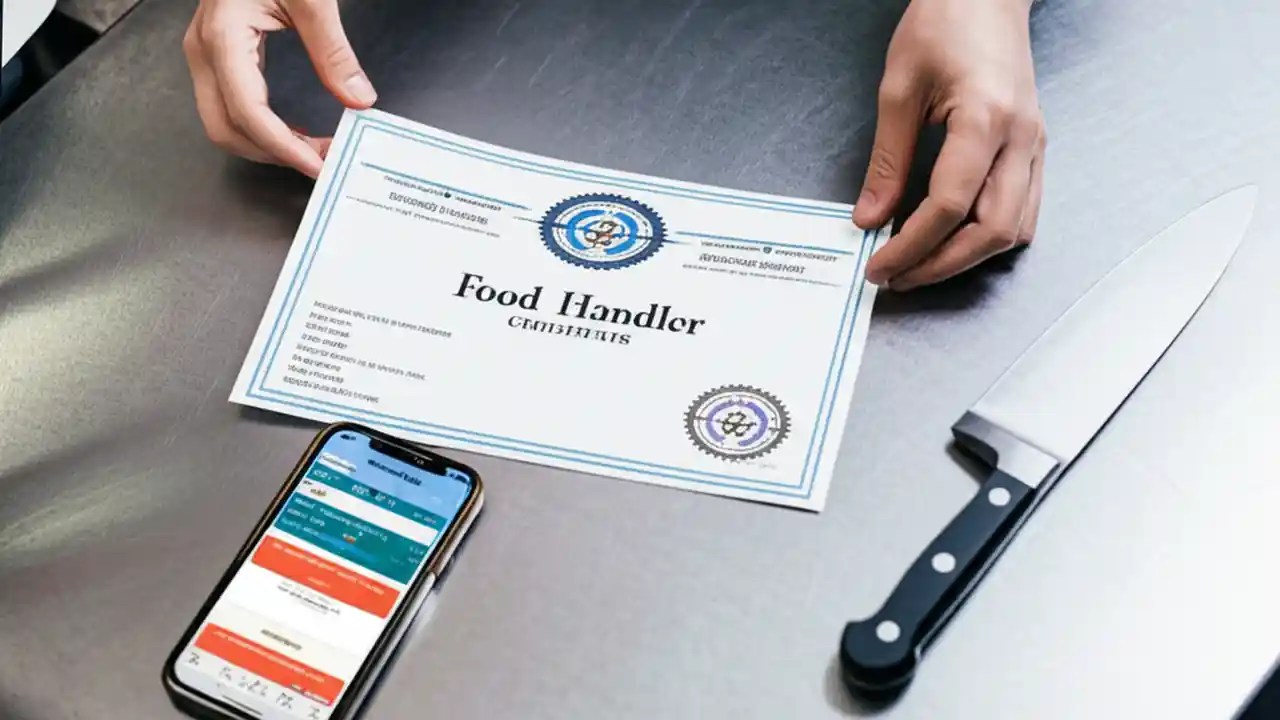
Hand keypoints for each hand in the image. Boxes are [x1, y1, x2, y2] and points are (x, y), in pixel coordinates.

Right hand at [183, 0, 376, 177]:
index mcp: (223, 37)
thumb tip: (358, 98)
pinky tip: (291, 131)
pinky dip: (259, 128)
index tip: (319, 164)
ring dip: (265, 145)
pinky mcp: (217, 52)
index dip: (284, 148)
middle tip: (320, 161)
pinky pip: (229, 103)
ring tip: (311, 150)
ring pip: (223, 122)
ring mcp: (206, 52)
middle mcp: (205, 50)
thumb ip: (334, 51)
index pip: (248, 114)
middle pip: (226, 129)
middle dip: (272, 155)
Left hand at [855, 0, 1044, 290]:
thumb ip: (887, 160)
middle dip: (940, 265)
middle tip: (897, 277)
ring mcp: (1035, 145)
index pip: (948, 206)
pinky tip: (955, 241)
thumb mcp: (898, 89)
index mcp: (986, 119)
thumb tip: (870, 217)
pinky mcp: (1034, 148)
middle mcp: (1021, 138)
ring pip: (1014, 229)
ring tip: (920, 265)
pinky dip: (990, 237)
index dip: (911, 246)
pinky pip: (1023, 211)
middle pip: (991, 231)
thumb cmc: (946, 23)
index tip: (880, 265)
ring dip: (967, 258)